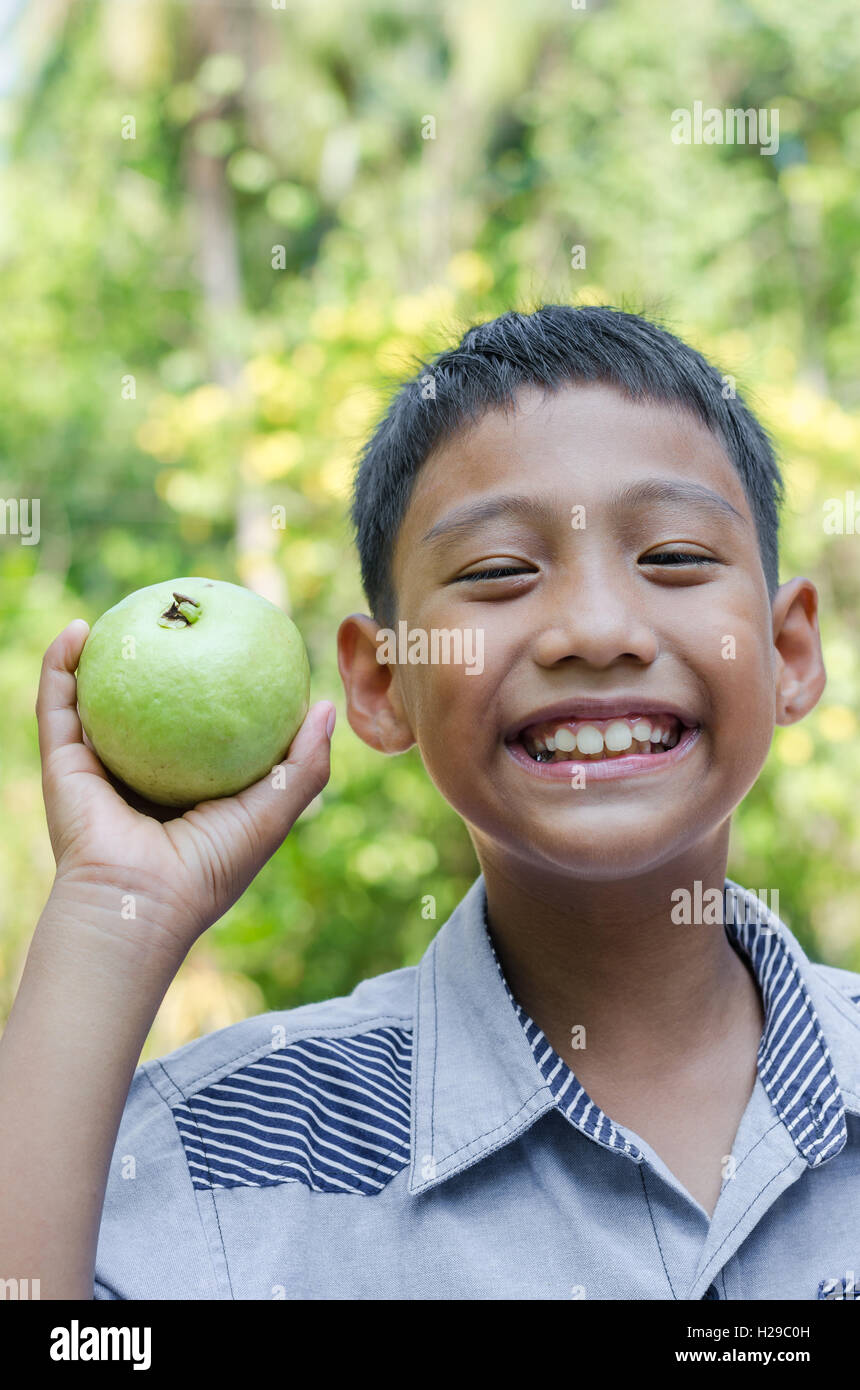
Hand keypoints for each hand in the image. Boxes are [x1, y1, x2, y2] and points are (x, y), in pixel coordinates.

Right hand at [36, 619, 334, 950]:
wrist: (138, 904)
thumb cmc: (210, 866)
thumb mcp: (272, 813)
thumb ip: (302, 766)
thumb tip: (322, 706)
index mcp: (187, 787)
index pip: (204, 727)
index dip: (217, 686)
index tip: (237, 642)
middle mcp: (140, 773)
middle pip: (149, 705)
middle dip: (159, 659)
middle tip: (179, 613)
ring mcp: (97, 767)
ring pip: (94, 697)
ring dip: (102, 653)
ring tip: (125, 608)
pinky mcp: (61, 764)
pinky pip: (57, 704)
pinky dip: (60, 665)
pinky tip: (79, 630)